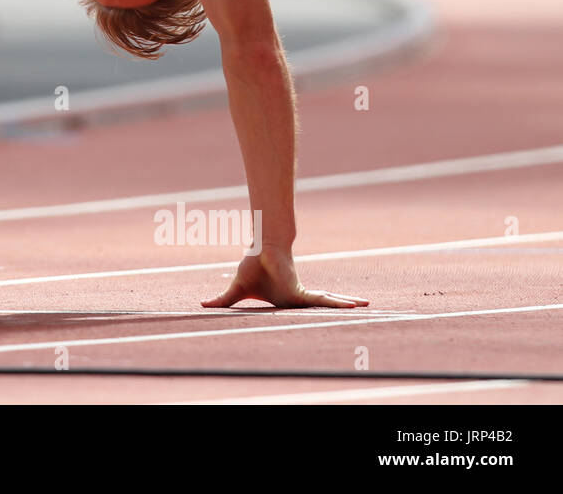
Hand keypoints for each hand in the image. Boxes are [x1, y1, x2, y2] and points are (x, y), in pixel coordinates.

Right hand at [203, 247, 368, 308]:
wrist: (260, 250)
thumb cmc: (252, 265)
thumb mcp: (238, 289)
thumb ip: (224, 300)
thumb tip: (201, 305)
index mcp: (286, 301)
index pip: (303, 311)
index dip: (314, 315)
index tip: (326, 320)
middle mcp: (298, 299)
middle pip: (322, 308)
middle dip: (341, 306)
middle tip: (360, 309)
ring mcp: (303, 296)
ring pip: (329, 304)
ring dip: (348, 304)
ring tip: (368, 304)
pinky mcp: (305, 293)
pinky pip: (325, 302)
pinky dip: (340, 304)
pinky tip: (356, 305)